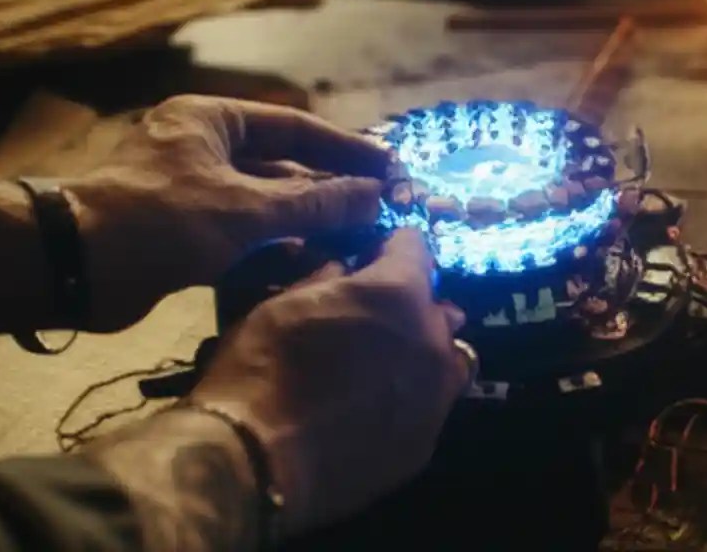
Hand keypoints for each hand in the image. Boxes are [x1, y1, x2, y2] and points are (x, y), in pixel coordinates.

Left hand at [67, 96, 389, 331]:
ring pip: (265, 204)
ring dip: (307, 223)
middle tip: (381, 209)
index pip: (295, 127)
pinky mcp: (185, 231)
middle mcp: (203, 147)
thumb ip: (317, 203)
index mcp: (213, 121)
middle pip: (283, 166)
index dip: (346, 149)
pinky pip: (243, 233)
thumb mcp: (248, 209)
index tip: (390, 168)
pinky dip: (276, 246)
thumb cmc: (162, 221)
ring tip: (358, 240)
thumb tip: (374, 196)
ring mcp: (193, 190)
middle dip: (329, 191)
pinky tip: (315, 263)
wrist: (78, 267)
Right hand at [188, 229, 469, 535]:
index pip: (416, 247)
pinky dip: (407, 401)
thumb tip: (344, 271)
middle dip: (408, 306)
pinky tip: (370, 412)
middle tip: (369, 320)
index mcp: (398, 292)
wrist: (258, 458)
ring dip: (421, 355)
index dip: (389, 248)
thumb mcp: (284, 302)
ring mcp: (435, 396)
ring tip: (384, 368)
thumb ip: (327, 279)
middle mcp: (431, 339)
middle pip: (437, 308)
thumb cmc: (263, 367)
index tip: (369, 258)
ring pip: (447, 361)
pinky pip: (427, 408)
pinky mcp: (424, 443)